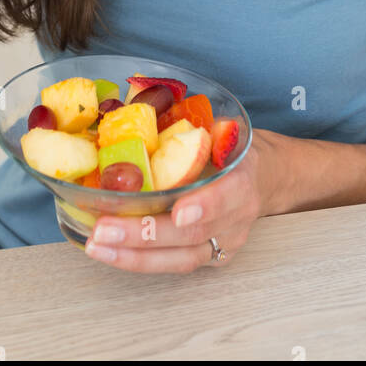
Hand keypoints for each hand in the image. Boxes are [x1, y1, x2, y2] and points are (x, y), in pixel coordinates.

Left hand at [84, 129, 279, 272]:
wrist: (267, 179)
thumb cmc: (234, 148)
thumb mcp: (223, 129)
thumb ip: (192, 127)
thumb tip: (135, 101)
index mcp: (243, 178)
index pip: (226, 196)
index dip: (204, 206)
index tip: (179, 214)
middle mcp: (236, 217)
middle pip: (191, 235)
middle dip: (144, 234)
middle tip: (104, 230)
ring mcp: (224, 242)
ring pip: (180, 258)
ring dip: (134, 256)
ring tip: (97, 246)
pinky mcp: (211, 258)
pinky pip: (175, 264)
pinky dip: (139, 260)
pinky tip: (109, 252)